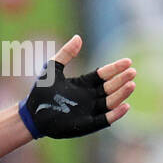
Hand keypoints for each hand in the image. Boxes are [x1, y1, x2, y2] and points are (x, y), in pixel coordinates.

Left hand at [18, 35, 134, 139]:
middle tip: (131, 72)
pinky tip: (125, 106)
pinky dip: (115, 114)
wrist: (30, 115)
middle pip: (110, 88)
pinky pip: (104, 119)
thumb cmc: (40, 93)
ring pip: (111, 102)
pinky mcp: (86, 124)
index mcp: (84, 84)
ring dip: (121, 94)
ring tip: (131, 85)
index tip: (127, 62)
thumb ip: (65, 54)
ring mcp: (89, 111)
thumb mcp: (51, 70)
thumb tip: (78, 37)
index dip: (115, 69)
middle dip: (121, 80)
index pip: (104, 75)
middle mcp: (90, 97)